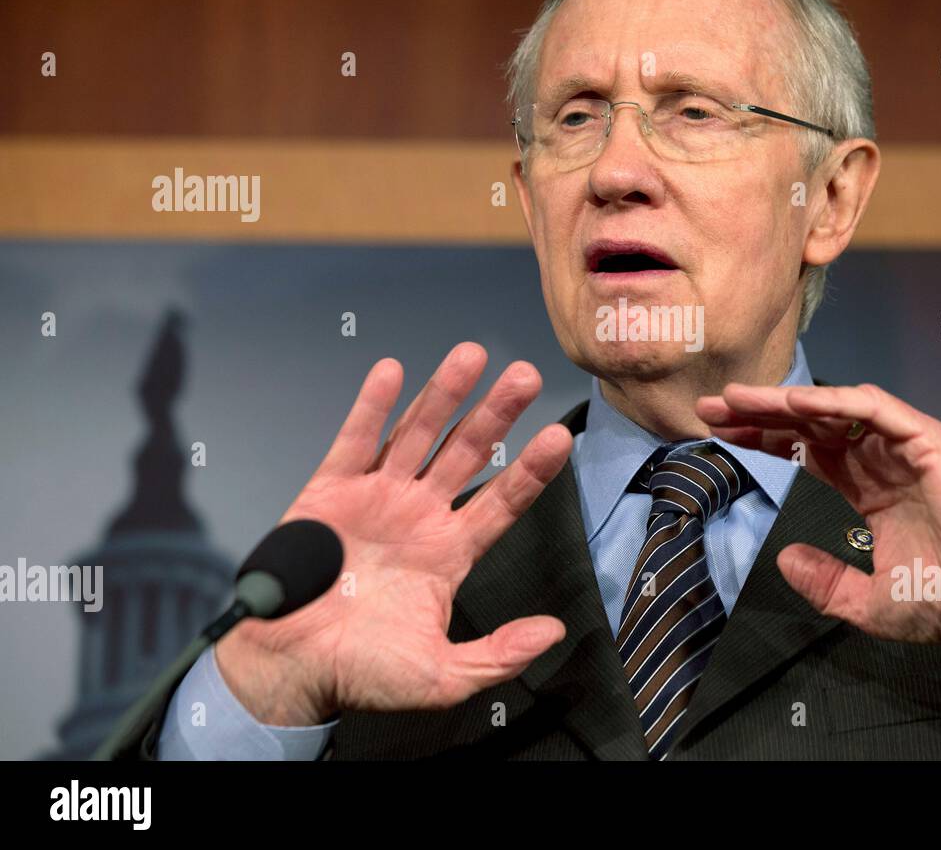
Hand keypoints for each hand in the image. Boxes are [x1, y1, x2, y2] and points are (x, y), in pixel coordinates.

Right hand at [216, 342, 572, 725]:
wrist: (288, 670)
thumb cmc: (360, 674)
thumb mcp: (441, 677)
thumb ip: (497, 655)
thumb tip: (554, 631)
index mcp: (449, 553)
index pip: (502, 501)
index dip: (531, 469)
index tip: (561, 436)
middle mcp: (419, 516)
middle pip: (467, 453)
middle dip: (496, 413)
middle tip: (526, 376)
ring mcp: (376, 498)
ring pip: (418, 435)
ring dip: (443, 394)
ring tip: (472, 355)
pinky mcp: (330, 491)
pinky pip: (354, 440)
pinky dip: (372, 406)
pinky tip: (393, 371)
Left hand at [696, 383, 940, 652]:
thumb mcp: (868, 602)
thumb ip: (825, 582)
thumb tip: (785, 560)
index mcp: (874, 490)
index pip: (808, 453)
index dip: (766, 440)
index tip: (721, 435)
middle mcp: (886, 461)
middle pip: (812, 424)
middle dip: (761, 413)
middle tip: (712, 406)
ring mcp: (907, 446)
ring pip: (836, 409)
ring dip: (786, 401)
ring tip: (739, 399)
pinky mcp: (928, 441)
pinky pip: (875, 410)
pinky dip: (834, 402)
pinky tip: (794, 403)